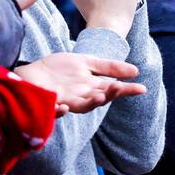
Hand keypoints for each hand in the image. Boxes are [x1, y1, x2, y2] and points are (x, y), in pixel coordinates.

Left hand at [15, 53, 145, 114]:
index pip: (111, 89)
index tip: (142, 88)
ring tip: (99, 98)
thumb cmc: (59, 70)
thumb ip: (109, 67)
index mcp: (91, 87)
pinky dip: (58, 111)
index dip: (125, 90)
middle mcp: (80, 96)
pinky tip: (64, 107)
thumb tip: (136, 71)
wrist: (32, 72)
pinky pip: (53, 110)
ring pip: (80, 107)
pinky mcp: (47, 103)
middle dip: (108, 95)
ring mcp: (64, 100)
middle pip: (98, 98)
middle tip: (118, 88)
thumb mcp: (86, 62)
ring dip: (90, 104)